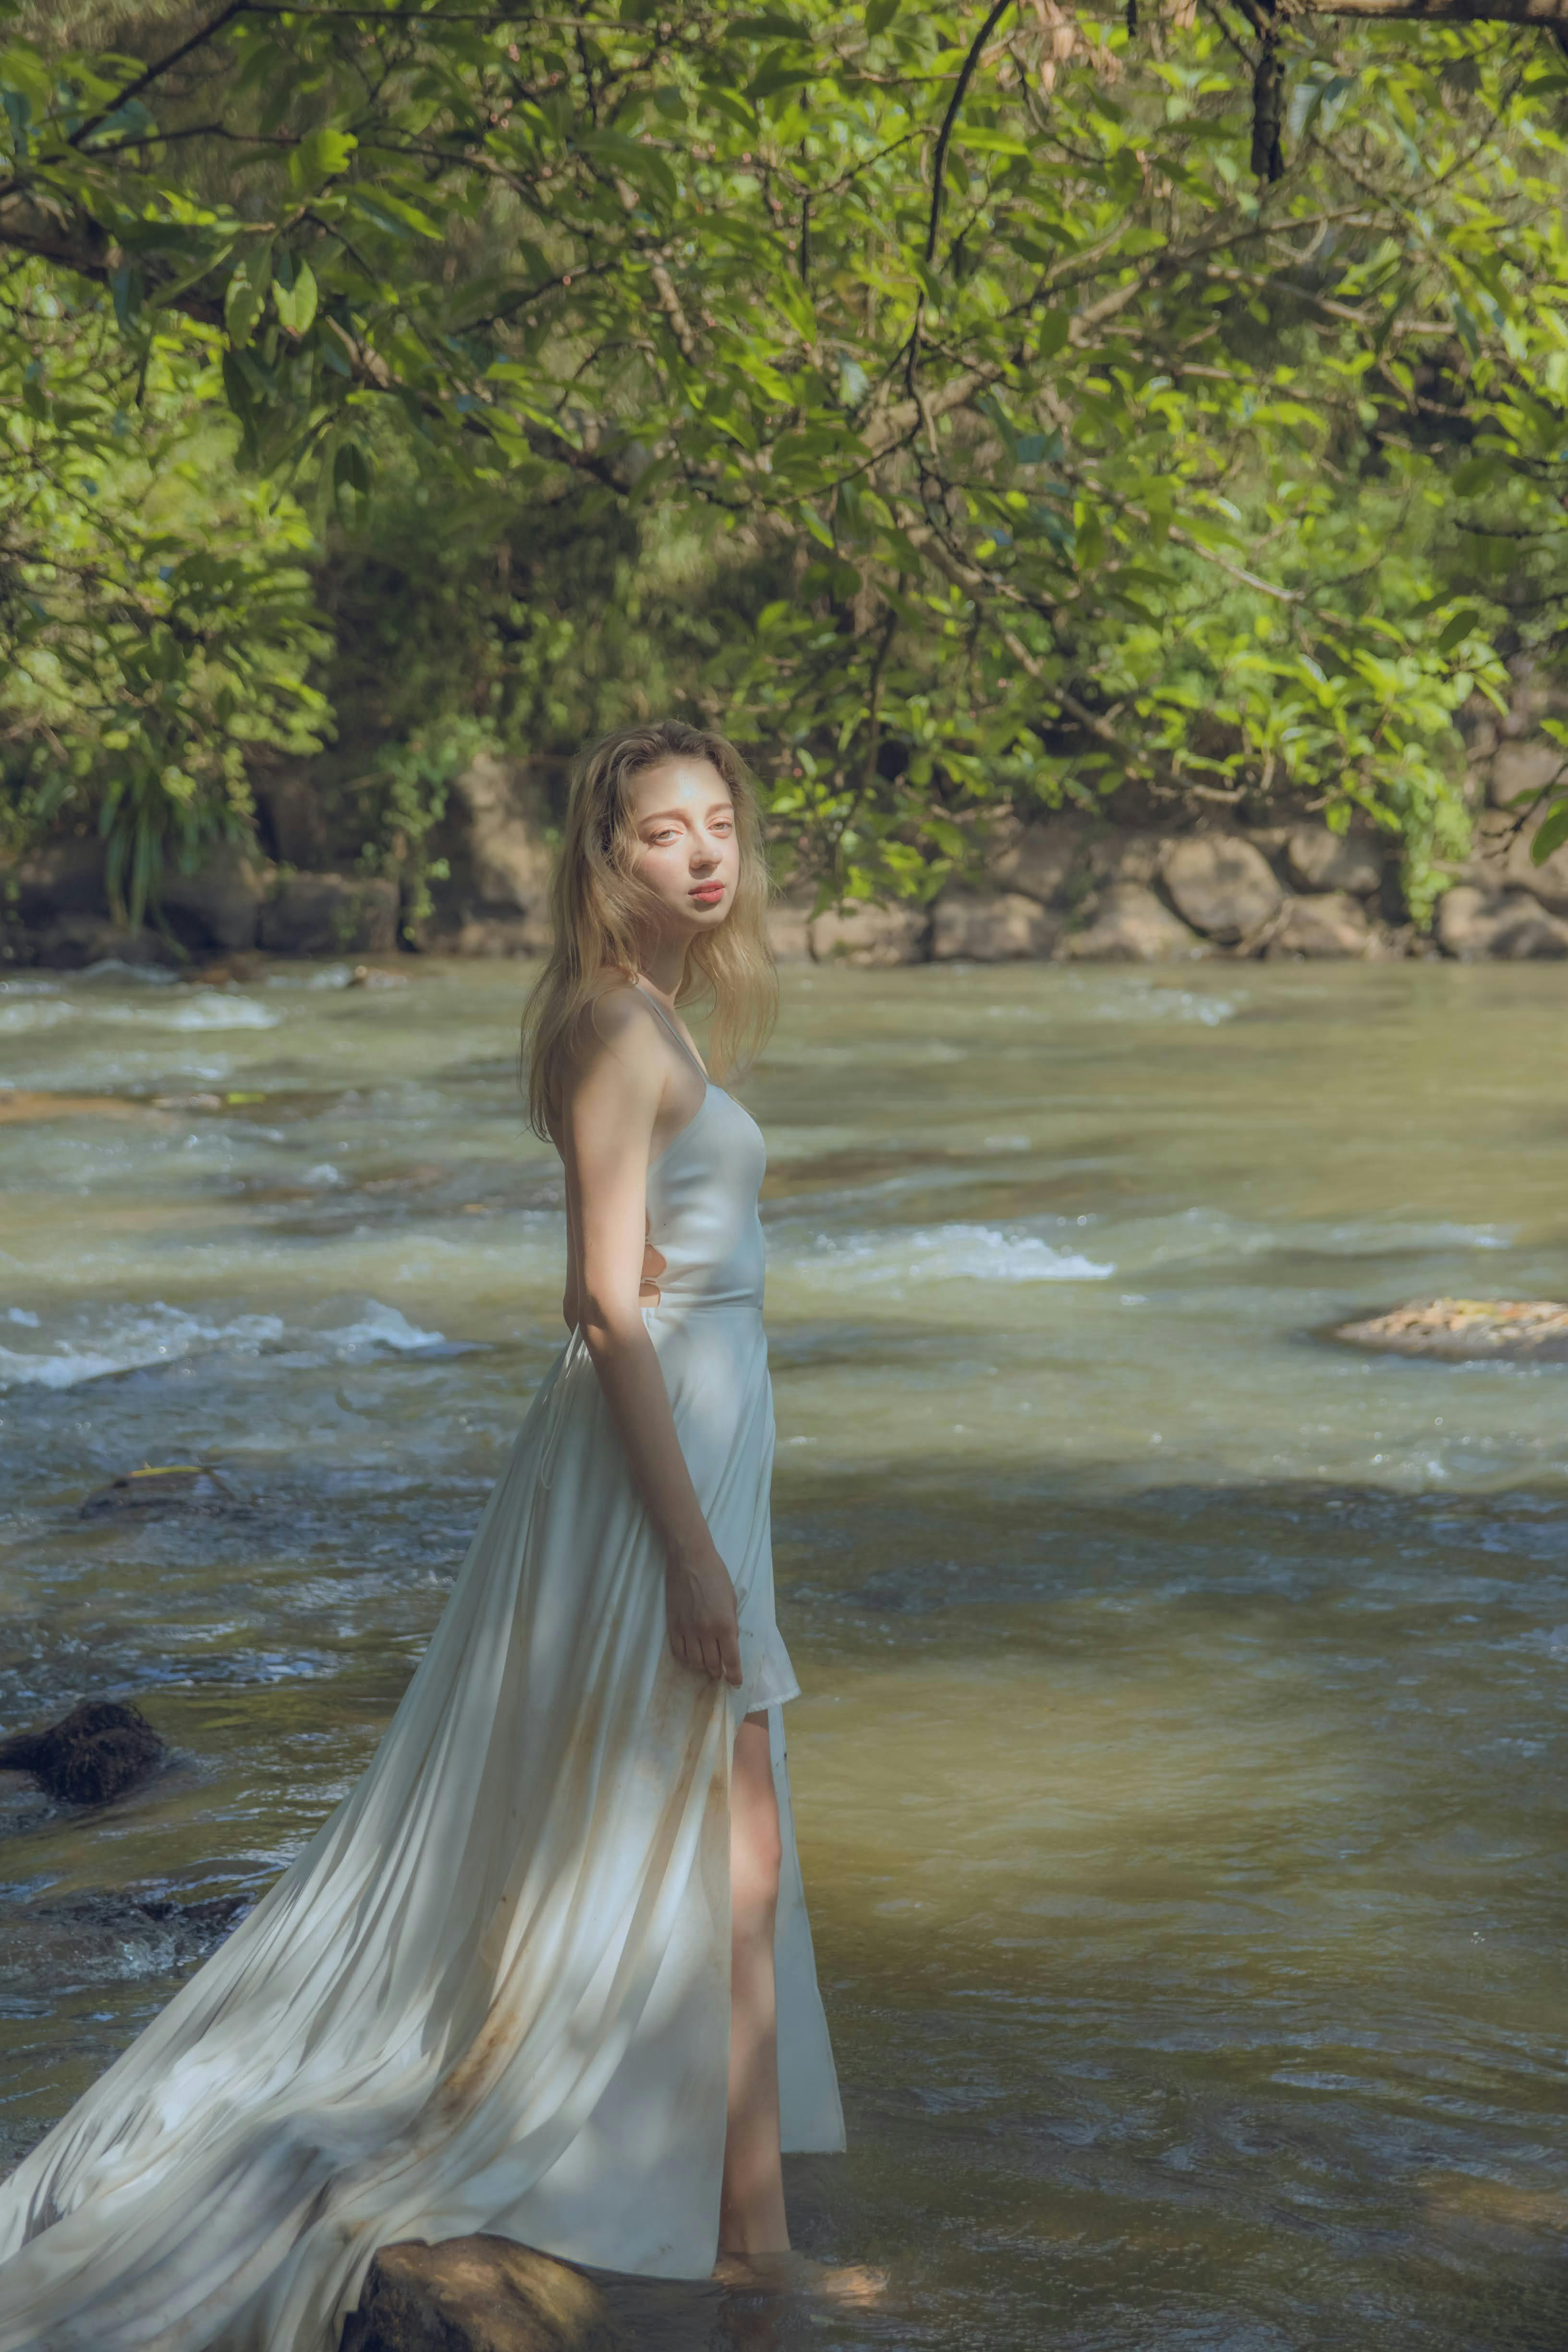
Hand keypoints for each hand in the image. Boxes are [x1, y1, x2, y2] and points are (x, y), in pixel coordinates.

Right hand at [664, 1542, 741, 1685]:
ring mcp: (687, 1630)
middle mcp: (706, 1632)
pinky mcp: (673, 1626)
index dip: (734, 1675)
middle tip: (721, 1673)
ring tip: (707, 1666)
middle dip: (719, 1672)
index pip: (731, 1660)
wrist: (690, 1560)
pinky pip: (679, 1652)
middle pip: (712, 1664)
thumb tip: (729, 1643)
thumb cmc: (716, 1576)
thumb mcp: (732, 1600)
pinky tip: (691, 1657)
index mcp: (725, 1625)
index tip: (735, 1682)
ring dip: (703, 1668)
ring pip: (695, 1662)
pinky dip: (686, 1659)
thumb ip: (731, 1624)